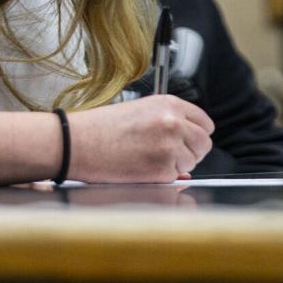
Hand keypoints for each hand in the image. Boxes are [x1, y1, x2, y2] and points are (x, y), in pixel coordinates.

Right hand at [66, 95, 214, 182]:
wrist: (77, 143)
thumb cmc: (101, 128)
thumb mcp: (140, 112)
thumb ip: (168, 122)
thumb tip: (188, 145)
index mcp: (170, 104)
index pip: (205, 123)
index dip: (196, 134)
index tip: (189, 141)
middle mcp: (174, 123)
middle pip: (204, 143)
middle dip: (191, 151)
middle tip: (169, 154)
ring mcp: (170, 147)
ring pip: (192, 162)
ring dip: (177, 165)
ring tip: (149, 159)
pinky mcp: (162, 170)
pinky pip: (175, 177)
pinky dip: (164, 177)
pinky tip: (142, 168)